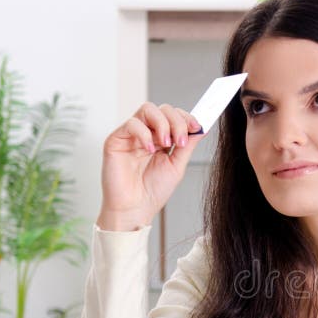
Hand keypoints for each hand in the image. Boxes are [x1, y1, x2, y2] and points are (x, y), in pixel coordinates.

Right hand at [98, 102, 204, 230]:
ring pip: (147, 109)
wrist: (135, 208)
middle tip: (181, 141)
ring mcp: (131, 135)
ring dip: (162, 124)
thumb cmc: (153, 191)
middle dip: (177, 121)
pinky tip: (150, 149)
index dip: (186, 118)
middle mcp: (147, 133)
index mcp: (162, 139)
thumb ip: (187, 146)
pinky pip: (131, 124)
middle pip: (163, 109)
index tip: (197, 127)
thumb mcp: (177, 166)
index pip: (174, 116)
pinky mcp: (116, 139)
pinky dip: (144, 134)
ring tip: (166, 144)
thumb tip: (201, 128)